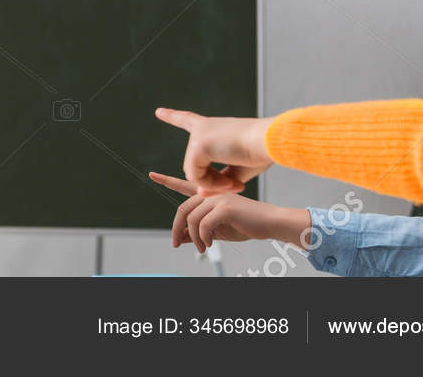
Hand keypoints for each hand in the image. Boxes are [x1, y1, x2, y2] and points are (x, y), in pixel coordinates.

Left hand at [149, 172, 310, 252]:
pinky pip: (203, 224)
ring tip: (202, 247)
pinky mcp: (226, 208)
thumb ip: (198, 232)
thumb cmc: (246, 226)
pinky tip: (209, 244)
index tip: (152, 174)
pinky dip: (203, 237)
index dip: (167, 180)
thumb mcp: (218, 231)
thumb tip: (179, 238)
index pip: (184, 186)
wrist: (271, 224)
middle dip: (175, 228)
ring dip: (193, 237)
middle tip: (176, 243)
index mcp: (210, 196)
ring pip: (192, 218)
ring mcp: (219, 199)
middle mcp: (212, 193)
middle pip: (183, 209)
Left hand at [154, 107, 275, 195]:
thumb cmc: (260, 152)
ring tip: (236, 185)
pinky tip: (231, 183)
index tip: (159, 111)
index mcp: (213, 127)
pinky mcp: (199, 147)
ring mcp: (199, 136)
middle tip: (237, 186)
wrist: (270, 142)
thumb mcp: (239, 168)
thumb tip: (198, 193)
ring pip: (194, 173)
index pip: (189, 120)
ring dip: (215, 185)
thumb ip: (219, 180)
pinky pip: (197, 177)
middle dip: (214, 182)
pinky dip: (214, 186)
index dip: (173, 116)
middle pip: (196, 165)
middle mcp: (202, 128)